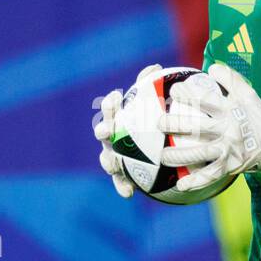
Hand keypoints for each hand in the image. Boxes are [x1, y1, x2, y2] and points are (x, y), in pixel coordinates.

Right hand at [92, 63, 160, 198]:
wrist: (157, 148)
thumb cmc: (151, 122)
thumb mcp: (153, 104)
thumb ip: (151, 86)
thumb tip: (156, 67)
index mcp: (119, 119)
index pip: (111, 109)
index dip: (110, 104)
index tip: (115, 96)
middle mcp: (112, 138)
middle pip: (104, 133)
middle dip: (103, 130)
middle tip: (107, 129)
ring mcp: (115, 156)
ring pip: (107, 160)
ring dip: (109, 162)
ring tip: (114, 164)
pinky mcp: (122, 175)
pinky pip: (120, 182)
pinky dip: (122, 187)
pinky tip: (129, 193)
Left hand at [159, 62, 260, 191]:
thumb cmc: (260, 116)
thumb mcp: (249, 93)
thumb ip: (230, 79)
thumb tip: (211, 67)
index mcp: (231, 110)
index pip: (206, 99)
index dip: (188, 94)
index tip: (174, 91)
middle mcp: (229, 129)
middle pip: (197, 127)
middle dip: (175, 124)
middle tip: (159, 122)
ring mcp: (229, 149)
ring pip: (199, 153)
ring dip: (178, 155)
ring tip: (161, 155)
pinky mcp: (231, 166)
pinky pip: (211, 175)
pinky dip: (196, 181)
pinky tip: (180, 185)